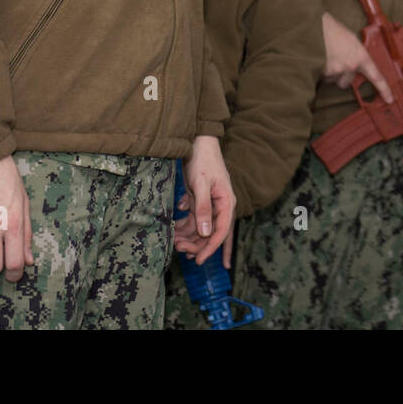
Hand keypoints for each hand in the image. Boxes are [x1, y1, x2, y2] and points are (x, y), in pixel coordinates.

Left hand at [174, 135, 235, 267]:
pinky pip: (196, 219)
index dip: (210, 248)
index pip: (221, 232)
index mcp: (227, 202)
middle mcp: (222, 205)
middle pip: (212, 233)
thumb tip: (206, 233)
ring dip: (190, 237)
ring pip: (203, 228)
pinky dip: (186, 226)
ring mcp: (212, 204)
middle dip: (197, 244)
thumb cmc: (202, 161)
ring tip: (175, 242)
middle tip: (180, 249)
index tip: (198, 260)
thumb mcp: (201, 184)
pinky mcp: (202, 201)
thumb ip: (203, 208)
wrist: (198, 142)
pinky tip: (177, 229)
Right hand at [320, 12, 393, 103]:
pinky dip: (320, 72)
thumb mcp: (352, 40)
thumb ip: (356, 54)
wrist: (316, 26)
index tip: (389, 100)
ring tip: (326, 57)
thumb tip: (356, 65)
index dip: (384, 90)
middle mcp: (352, 66)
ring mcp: (338, 70)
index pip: (376, 76)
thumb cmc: (334, 30)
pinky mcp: (324, 72)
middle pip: (347, 82)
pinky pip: (323, 78)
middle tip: (335, 61)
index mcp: (362, 56)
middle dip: (340, 76)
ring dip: (330, 74)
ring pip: (334, 80)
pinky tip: (319, 59)